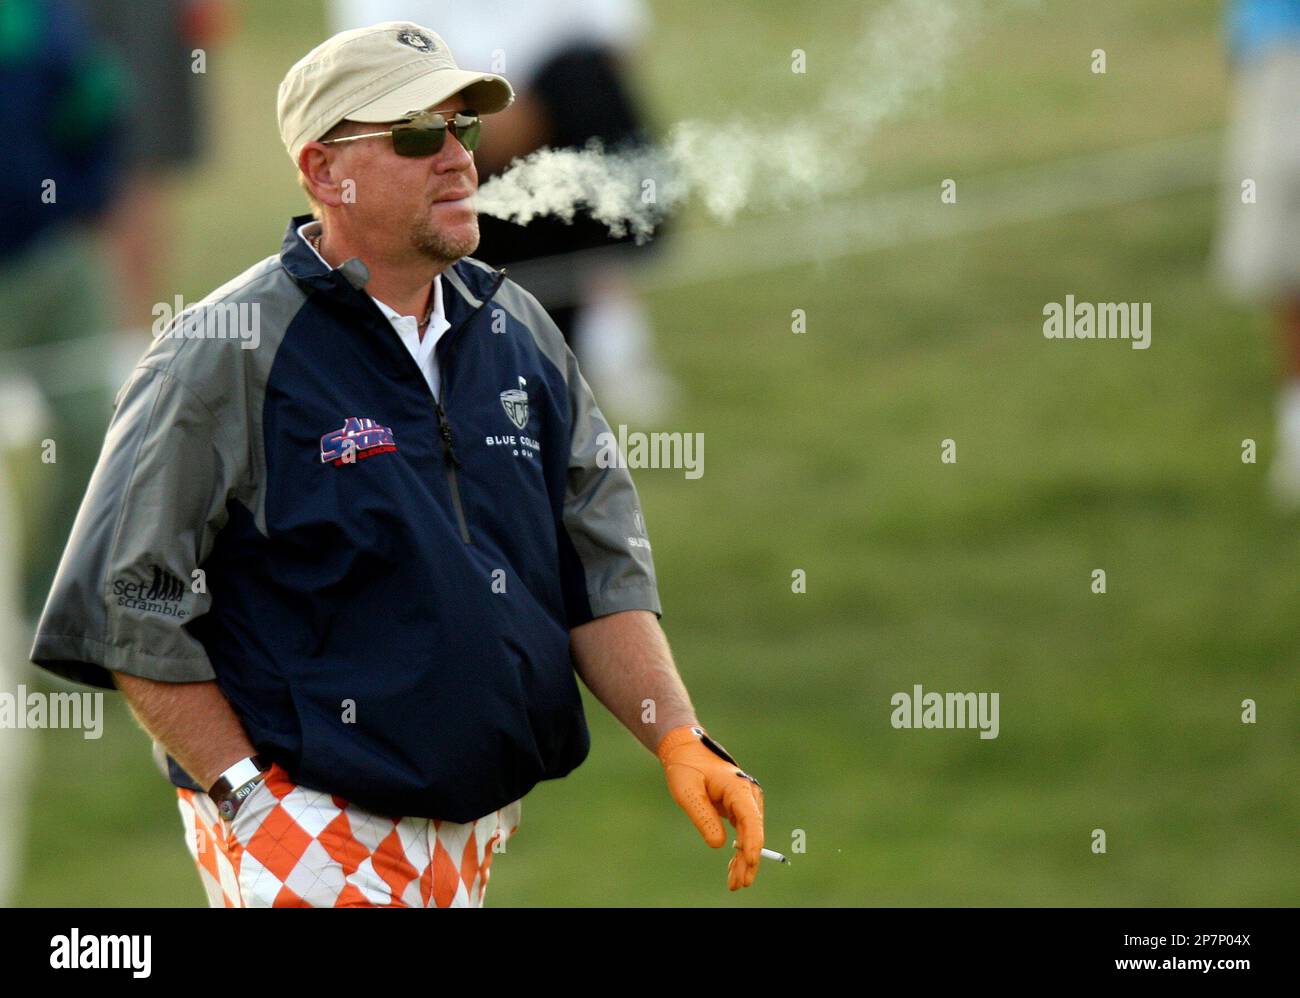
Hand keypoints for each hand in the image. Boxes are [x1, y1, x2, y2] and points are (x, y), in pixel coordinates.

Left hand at [656, 725, 764, 890]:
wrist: (686, 750)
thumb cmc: (686, 768)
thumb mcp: (687, 792)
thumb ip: (703, 817)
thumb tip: (719, 845)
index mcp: (737, 787)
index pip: (751, 820)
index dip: (753, 844)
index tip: (750, 863)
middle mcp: (748, 794)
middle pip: (753, 832)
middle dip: (748, 860)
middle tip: (738, 884)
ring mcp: (746, 800)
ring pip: (750, 835)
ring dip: (745, 859)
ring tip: (735, 883)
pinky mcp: (739, 806)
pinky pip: (744, 832)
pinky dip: (740, 850)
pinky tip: (734, 867)